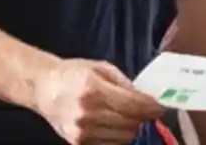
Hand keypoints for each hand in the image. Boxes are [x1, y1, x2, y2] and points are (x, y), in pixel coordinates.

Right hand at [34, 58, 165, 143]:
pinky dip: (118, 136)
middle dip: (142, 117)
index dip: (153, 107)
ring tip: (124, 115)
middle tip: (142, 108)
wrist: (44, 88)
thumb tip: (149, 98)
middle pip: (132, 124)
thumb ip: (126, 84)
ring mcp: (82, 131)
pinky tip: (112, 123)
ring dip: (131, 127)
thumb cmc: (73, 74)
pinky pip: (112, 144)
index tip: (162, 106)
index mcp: (93, 89)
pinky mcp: (79, 143)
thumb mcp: (101, 68)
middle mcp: (87, 113)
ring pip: (124, 138)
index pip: (134, 106)